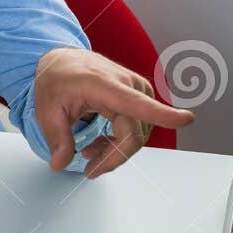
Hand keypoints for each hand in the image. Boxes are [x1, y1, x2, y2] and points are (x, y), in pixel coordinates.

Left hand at [34, 47, 192, 179]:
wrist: (62, 61)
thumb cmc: (56, 80)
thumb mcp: (45, 109)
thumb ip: (56, 138)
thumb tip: (61, 163)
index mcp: (103, 84)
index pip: (136, 102)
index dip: (163, 114)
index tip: (187, 118)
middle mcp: (126, 84)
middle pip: (133, 134)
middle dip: (113, 158)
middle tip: (89, 171)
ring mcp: (137, 88)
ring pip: (137, 135)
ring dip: (115, 151)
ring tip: (89, 151)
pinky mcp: (140, 94)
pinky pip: (139, 127)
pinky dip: (121, 142)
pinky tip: (101, 144)